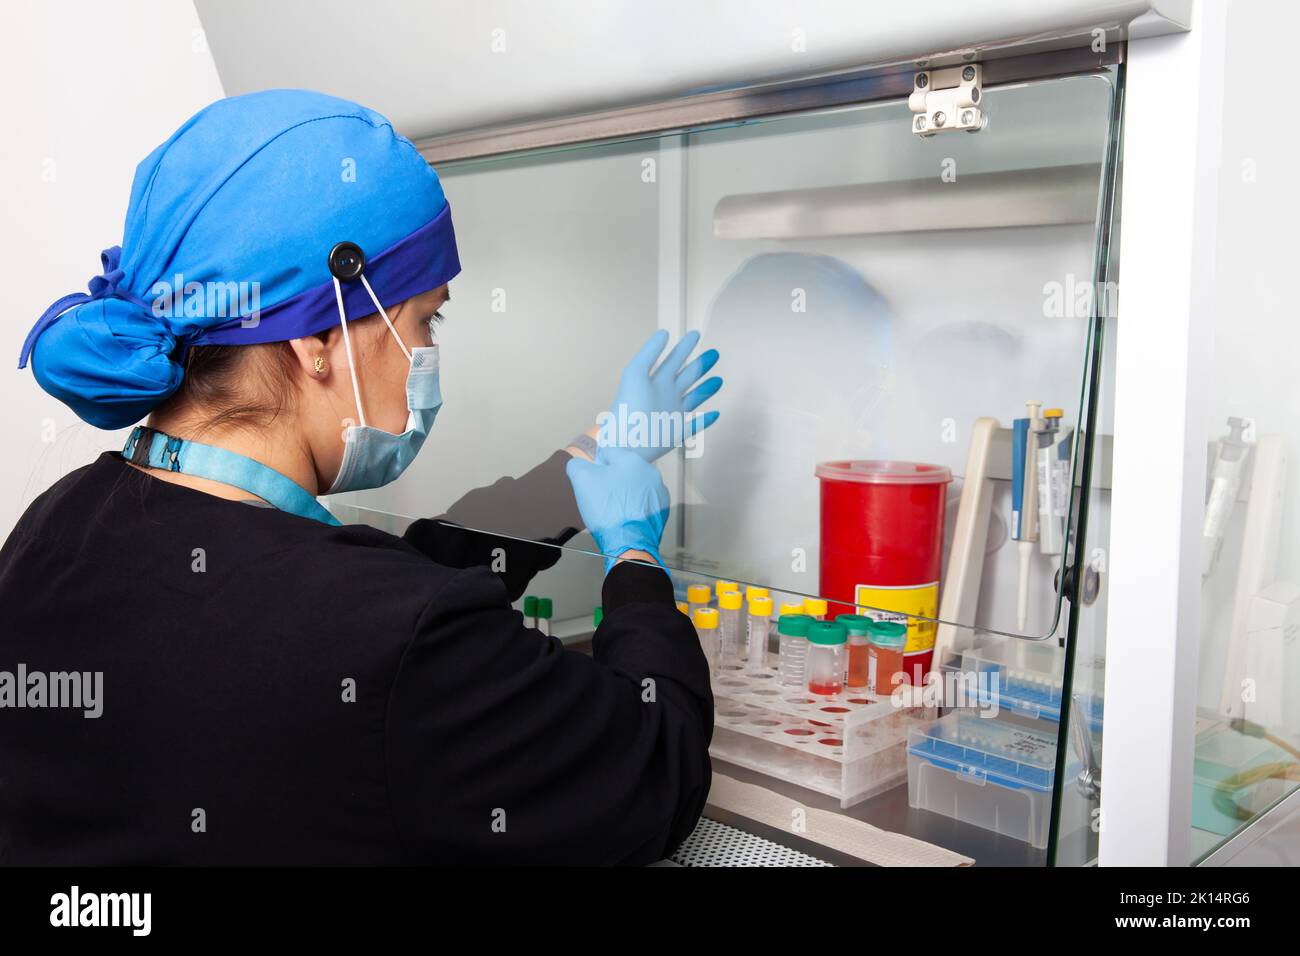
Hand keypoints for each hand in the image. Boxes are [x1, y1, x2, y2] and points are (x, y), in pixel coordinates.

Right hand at [565, 447, 669, 572]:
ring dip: (625, 493)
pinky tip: (626, 516)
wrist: (629, 542)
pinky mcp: (662, 507)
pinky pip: (644, 501)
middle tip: (601, 497)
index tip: (591, 481)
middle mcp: (649, 471)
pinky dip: (636, 506)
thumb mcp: (582, 480)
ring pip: (635, 485)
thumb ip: (577, 465)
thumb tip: (578, 464)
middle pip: (623, 470)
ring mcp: (659, 490)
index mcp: (631, 460)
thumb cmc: (606, 509)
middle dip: (611, 480)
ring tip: (614, 509)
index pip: (607, 454)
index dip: (595, 466)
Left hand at [601, 330, 721, 460]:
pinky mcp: (676, 433)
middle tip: (714, 353)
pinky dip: (706, 419)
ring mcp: (672, 414)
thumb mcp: (635, 373)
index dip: (684, 347)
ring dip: (706, 389)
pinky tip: (715, 413)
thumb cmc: (627, 408)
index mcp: (656, 381)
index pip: (673, 360)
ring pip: (693, 398)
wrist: (625, 443)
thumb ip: (649, 352)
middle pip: (686, 376)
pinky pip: (695, 425)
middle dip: (700, 365)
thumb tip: (664, 332)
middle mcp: (665, 395)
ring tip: (718, 379)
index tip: (695, 334)